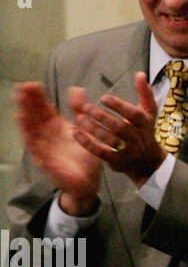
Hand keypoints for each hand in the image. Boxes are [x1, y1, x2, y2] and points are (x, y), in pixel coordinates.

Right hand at [14, 82, 101, 213]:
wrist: (89, 182)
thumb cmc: (86, 157)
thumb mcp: (86, 130)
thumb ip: (80, 110)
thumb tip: (76, 89)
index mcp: (56, 126)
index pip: (43, 108)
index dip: (37, 96)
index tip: (32, 83)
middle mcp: (47, 134)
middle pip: (34, 115)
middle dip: (27, 102)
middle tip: (22, 87)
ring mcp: (43, 147)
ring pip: (30, 129)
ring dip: (24, 116)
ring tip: (19, 101)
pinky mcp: (44, 161)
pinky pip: (34, 147)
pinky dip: (27, 135)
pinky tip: (22, 123)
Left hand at [72, 72, 166, 186]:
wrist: (148, 162)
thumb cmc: (145, 131)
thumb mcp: (149, 113)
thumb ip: (144, 93)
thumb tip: (139, 74)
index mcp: (145, 124)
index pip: (133, 114)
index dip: (118, 106)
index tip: (103, 98)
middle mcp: (138, 138)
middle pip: (120, 127)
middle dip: (103, 117)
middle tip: (86, 107)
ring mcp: (128, 151)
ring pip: (110, 140)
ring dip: (94, 129)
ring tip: (79, 118)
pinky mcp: (118, 162)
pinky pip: (101, 152)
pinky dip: (88, 143)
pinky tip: (76, 133)